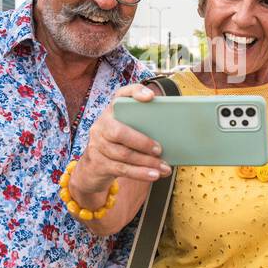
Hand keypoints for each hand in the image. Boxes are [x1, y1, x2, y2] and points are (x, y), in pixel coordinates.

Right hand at [73, 84, 170, 201]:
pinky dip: (140, 173)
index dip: (135, 93)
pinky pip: (122, 169)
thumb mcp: (129, 131)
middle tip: (160, 149)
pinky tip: (154, 175)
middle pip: (119, 132)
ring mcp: (97, 144)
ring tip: (164, 167)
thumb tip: (172, 133)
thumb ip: (144, 126)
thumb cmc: (121, 144)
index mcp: (113, 110)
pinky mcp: (98, 163)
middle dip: (142, 142)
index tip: (151, 97)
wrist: (95, 167)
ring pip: (123, 154)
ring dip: (147, 162)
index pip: (122, 95)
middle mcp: (102, 124)